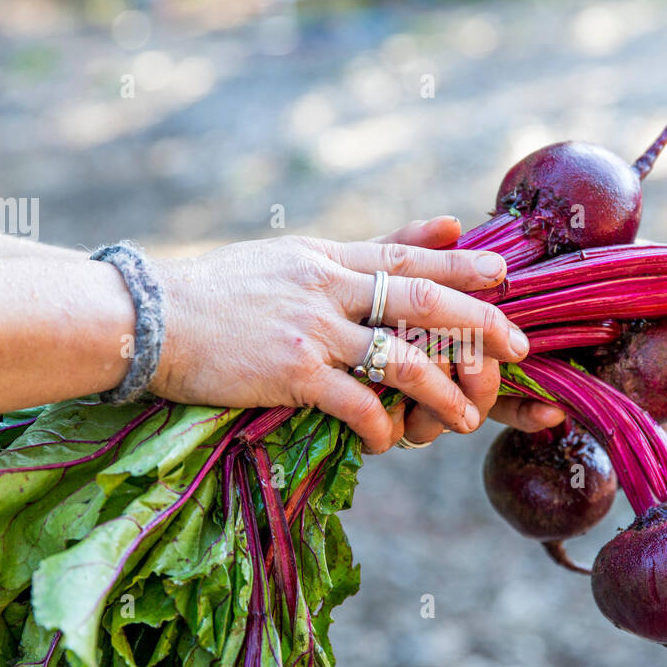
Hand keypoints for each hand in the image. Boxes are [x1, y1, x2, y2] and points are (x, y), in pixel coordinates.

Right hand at [149, 218, 533, 451]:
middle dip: (479, 325)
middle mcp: (327, 287)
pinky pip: (356, 403)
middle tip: (519, 346)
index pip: (409, 257)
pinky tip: (389, 441)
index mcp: (326, 257)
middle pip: (423, 301)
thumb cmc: (218, 293)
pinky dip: (380, 426)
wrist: (148, 319)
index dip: (463, 268)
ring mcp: (311, 330)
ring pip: (401, 358)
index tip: (505, 277)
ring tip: (466, 417)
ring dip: (443, 391)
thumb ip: (362, 249)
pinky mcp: (291, 372)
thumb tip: (441, 224)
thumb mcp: (291, 257)